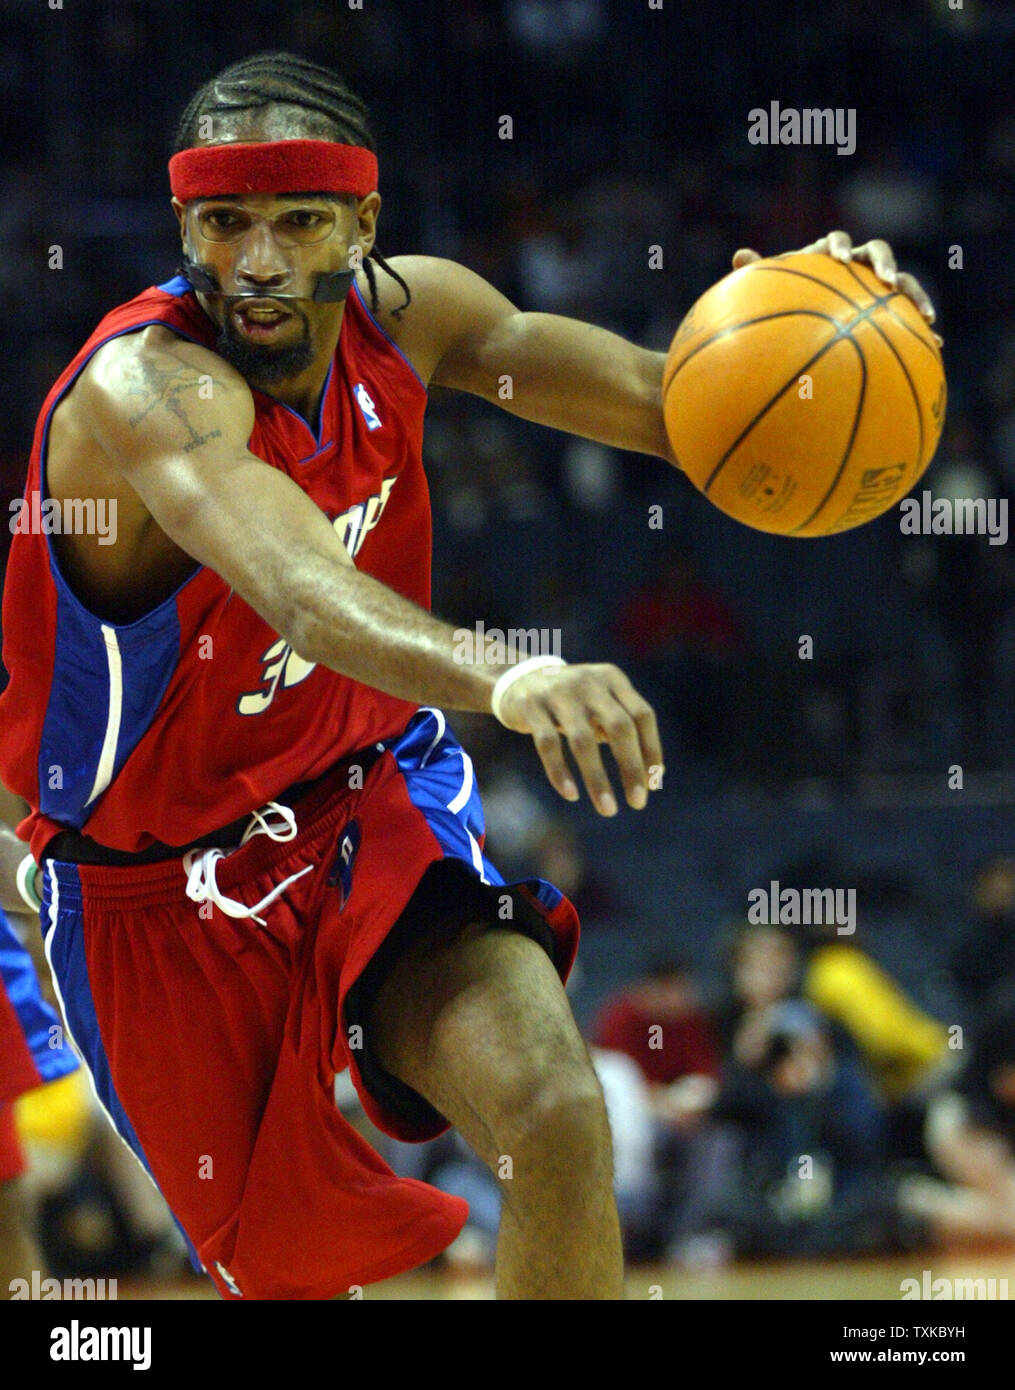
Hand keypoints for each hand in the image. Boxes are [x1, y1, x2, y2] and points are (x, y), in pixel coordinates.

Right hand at [496, 662, 663, 815]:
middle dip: (631, 767)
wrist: (518, 679)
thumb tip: (653, 776)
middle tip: (638, 802)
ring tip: (608, 809)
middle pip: (619, 727)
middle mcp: (588, 682)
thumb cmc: (572, 702)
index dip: (651, 750)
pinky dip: (560, 772)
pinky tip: (571, 795)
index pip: (642, 716)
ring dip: (598, 780)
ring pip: (583, 741)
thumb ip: (623, 729)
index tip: (653, 784)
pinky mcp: (531, 707)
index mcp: (612, 678)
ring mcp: (558, 693)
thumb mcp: (600, 703)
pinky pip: (548, 745)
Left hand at [731, 230, 941, 345]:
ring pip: (903, 283)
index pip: (836, 241)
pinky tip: (935, 346)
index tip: (839, 259)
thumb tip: (739, 255)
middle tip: (885, 279)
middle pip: (879, 252)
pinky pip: (910, 320)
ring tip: (925, 316)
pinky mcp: (891, 313)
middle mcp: (858, 268)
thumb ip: (760, 274)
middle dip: (885, 264)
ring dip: (915, 295)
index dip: (839, 246)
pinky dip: (923, 332)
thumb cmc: (787, 303)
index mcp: (829, 257)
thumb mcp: (773, 293)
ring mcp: (877, 289)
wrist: (806, 322)